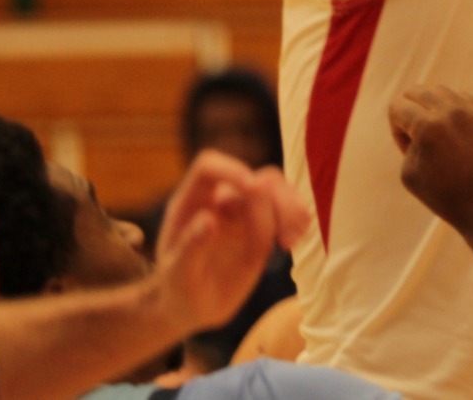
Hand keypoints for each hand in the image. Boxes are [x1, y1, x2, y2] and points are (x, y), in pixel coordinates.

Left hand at [151, 151, 311, 331]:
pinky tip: (295, 241)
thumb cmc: (176, 289)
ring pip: (276, 191)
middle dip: (274, 197)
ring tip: (292, 239)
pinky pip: (285, 213)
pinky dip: (296, 221)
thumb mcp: (177, 275)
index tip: (253, 189)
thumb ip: (191, 247)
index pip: (209, 167)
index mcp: (191, 202)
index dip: (232, 170)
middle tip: (285, 229)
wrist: (190, 306)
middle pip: (254, 177)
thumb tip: (210, 219)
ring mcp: (243, 213)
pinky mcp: (261, 229)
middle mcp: (220, 200)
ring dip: (291, 208)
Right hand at [390, 86, 472, 242]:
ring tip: (443, 139)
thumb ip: (404, 139)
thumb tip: (412, 119)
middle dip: (412, 112)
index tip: (410, 148)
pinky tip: (463, 139)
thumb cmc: (447, 197)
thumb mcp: (409, 173)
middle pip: (418, 91)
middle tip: (422, 139)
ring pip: (443, 92)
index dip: (397, 128)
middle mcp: (452, 110)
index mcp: (427, 126)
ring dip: (435, 110)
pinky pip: (466, 101)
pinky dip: (458, 114)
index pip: (398, 105)